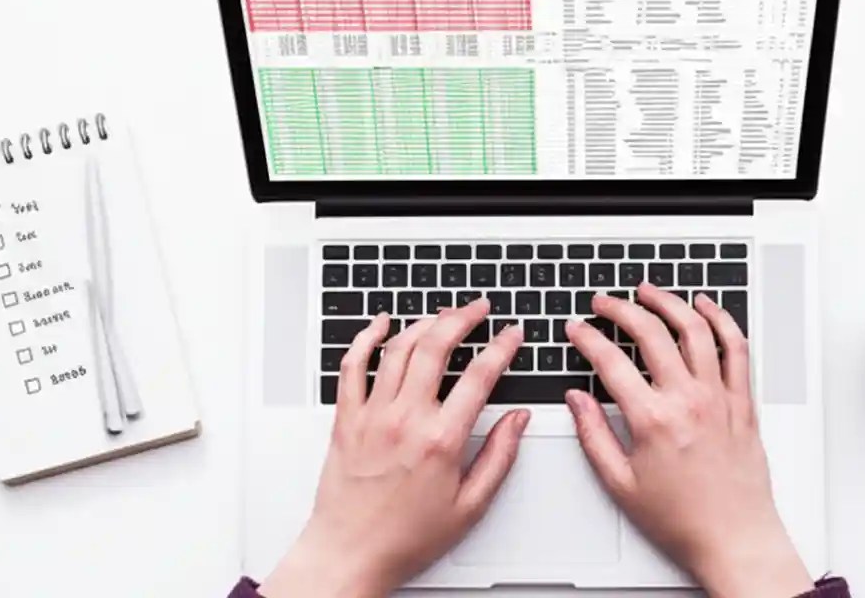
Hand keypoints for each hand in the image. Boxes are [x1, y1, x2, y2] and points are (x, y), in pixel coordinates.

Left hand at [260, 299, 528, 597]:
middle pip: (436, 346)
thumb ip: (499, 457)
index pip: (480, 376)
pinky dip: (366, 338)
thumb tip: (518, 422)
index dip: (502, 347)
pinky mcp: (346, 419)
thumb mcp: (470, 506)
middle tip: (478, 308)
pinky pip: (352, 366)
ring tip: (442, 314)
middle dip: (463, 317)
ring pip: (398, 348)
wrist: (350, 554)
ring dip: (424, 323)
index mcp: (441, 441)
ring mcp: (372, 415)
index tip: (511, 334)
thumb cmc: (405, 538)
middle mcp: (405, 420)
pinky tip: (380, 324)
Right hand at [565, 283, 812, 597]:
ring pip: (695, 330)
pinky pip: (736, 348)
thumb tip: (576, 400)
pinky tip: (706, 306)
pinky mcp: (743, 402)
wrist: (734, 538)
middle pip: (651, 333)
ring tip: (649, 291)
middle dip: (621, 309)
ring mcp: (719, 397)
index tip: (577, 330)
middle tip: (605, 302)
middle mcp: (688, 401)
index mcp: (653, 420)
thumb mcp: (620, 483)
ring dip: (669, 302)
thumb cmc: (682, 518)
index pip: (610, 362)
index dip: (587, 339)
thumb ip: (594, 435)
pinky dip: (721, 320)